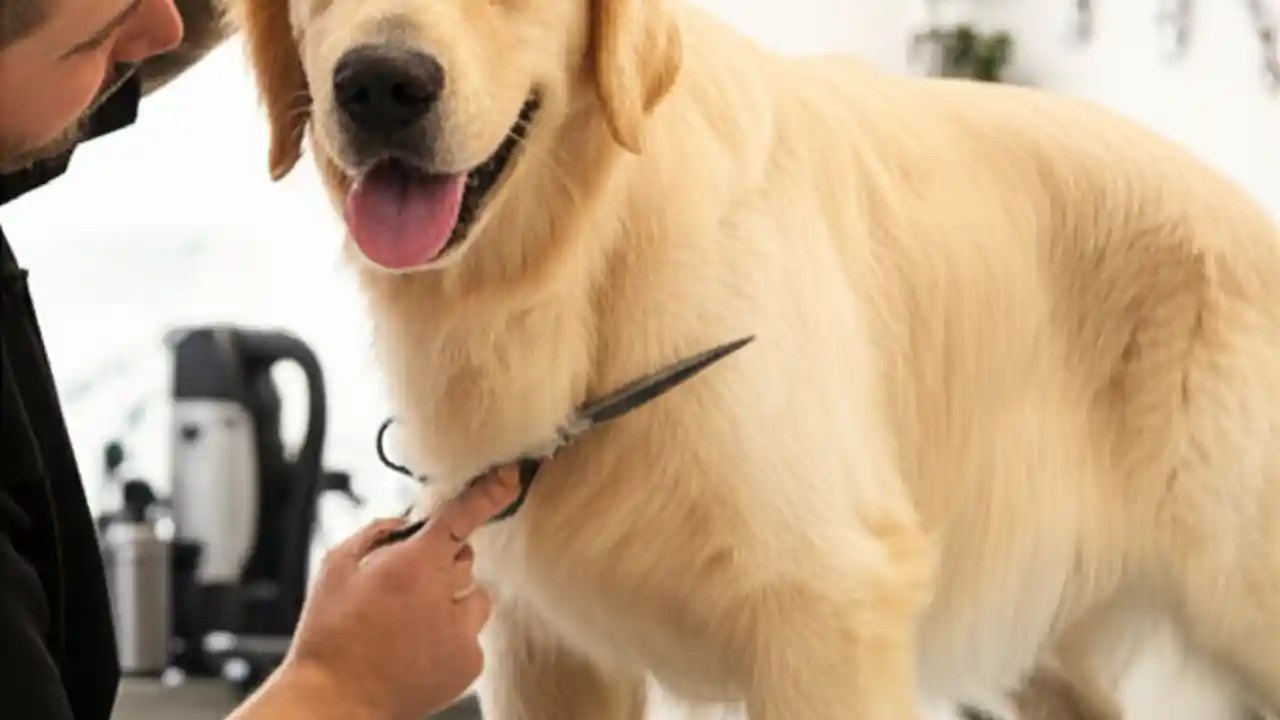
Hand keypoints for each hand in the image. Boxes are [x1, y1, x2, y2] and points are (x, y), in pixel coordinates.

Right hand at [229, 467, 520, 719]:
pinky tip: (418, 647)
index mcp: (411, 568)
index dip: (489, 493)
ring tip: (408, 623)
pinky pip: (472, 631)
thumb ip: (376, 533)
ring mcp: (462, 634)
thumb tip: (407, 521)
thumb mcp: (336, 568)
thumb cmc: (329, 636)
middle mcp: (444, 598)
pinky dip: (452, 633)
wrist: (334, 703)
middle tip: (401, 588)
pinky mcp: (470, 663)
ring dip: (451, 599)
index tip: (510, 476)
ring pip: (475, 595)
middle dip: (440, 563)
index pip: (461, 518)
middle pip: (464, 559)